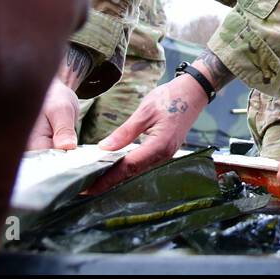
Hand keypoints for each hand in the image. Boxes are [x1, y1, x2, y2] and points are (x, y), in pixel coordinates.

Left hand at [92, 73, 207, 192]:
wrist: (194, 91)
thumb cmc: (171, 97)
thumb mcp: (145, 111)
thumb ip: (125, 132)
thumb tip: (104, 148)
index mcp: (159, 145)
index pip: (128, 167)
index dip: (107, 178)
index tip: (89, 187)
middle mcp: (164, 154)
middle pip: (132, 173)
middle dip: (109, 181)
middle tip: (85, 186)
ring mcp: (166, 154)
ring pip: (137, 170)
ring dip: (117, 175)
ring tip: (95, 178)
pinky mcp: (165, 150)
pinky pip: (143, 163)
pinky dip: (127, 167)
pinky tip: (114, 165)